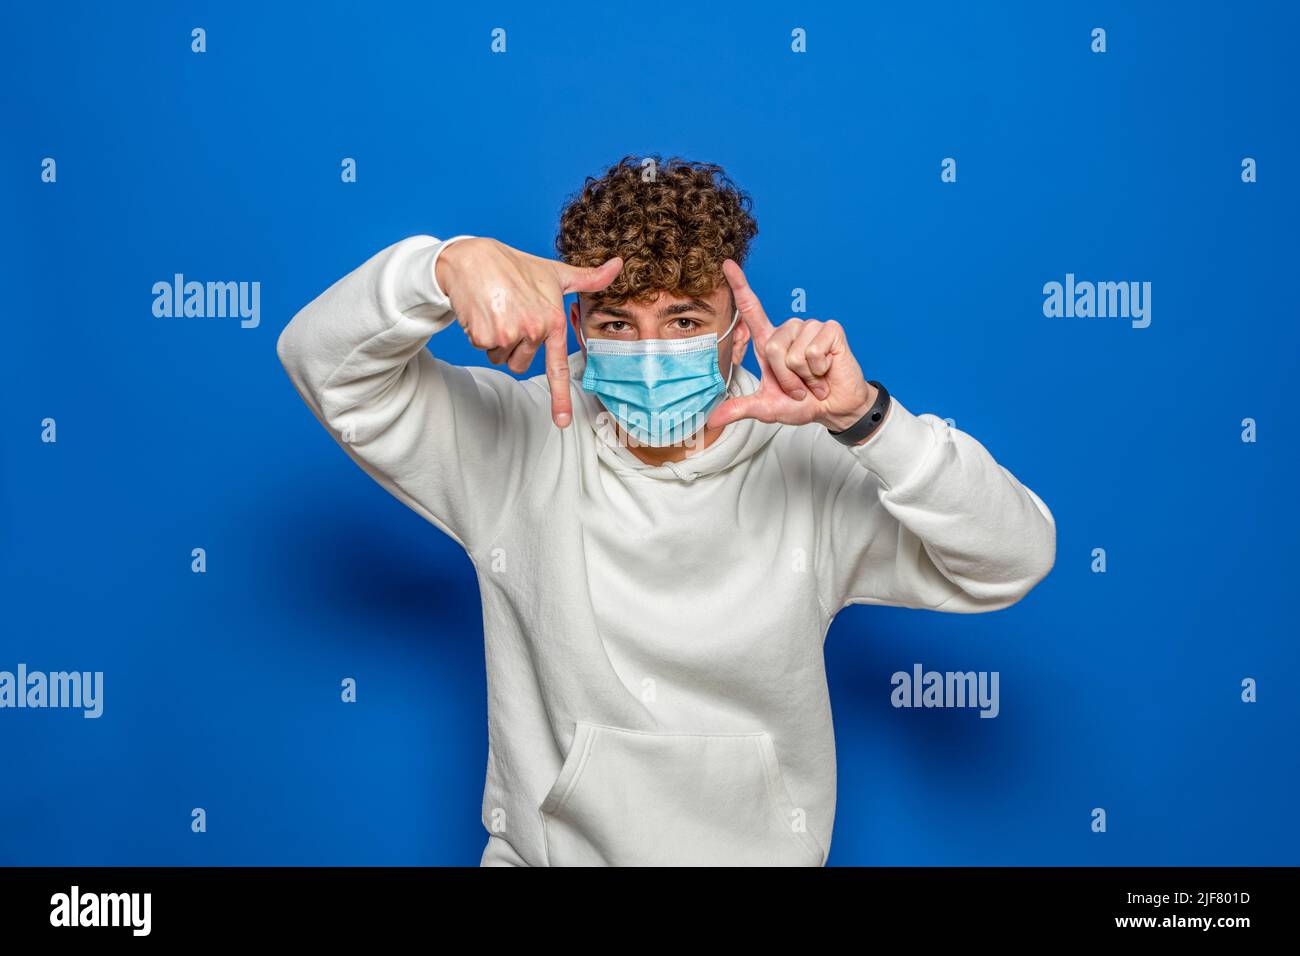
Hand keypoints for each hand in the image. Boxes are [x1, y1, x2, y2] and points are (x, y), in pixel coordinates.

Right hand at [435, 237, 622, 426]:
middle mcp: (533, 329)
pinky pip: (483, 347)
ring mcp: (508, 334)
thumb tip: (619, 264)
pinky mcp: (484, 335)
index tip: (562, 422)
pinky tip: (483, 310)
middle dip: (513, 345)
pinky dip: (479, 332)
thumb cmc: (516, 266)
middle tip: (510, 315)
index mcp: (553, 320)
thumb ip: (588, 278)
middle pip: (520, 363)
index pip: (557, 366)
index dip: (560, 398)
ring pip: (500, 357)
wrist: (473, 259)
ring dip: (496, 339)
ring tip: (497, 310)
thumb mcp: (555, 273)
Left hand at [706, 260, 876, 431]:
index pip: (751, 309)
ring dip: (803, 375)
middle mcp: (788, 330)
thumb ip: (740, 409)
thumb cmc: (803, 403)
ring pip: (793, 351)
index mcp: (769, 342)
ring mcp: (810, 327)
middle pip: (772, 347)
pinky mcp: (830, 330)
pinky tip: (826, 370)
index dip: (739, 286)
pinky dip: (819, 369)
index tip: (726, 264)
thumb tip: (711, 420)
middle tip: (800, 386)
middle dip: (786, 377)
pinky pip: (814, 350)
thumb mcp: (766, 408)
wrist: (835, 407)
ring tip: (813, 378)